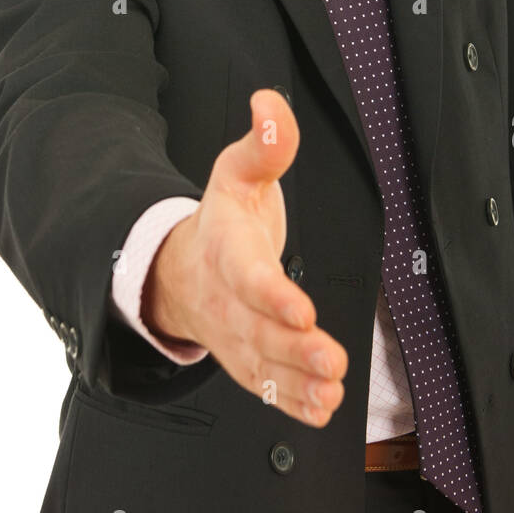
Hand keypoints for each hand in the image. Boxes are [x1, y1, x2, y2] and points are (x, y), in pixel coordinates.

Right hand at [141, 88, 347, 426]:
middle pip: (259, 330)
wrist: (182, 269)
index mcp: (227, 250)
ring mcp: (236, 336)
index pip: (248, 276)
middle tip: (328, 357)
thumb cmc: (221, 222)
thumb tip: (270, 104)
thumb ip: (265, 143)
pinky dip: (292, 402)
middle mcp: (229, 300)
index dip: (273, 295)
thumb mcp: (238, 172)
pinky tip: (321, 409)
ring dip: (298, 381)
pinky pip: (266, 387)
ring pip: (264, 365)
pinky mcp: (247, 361)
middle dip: (293, 349)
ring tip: (331, 389)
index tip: (301, 310)